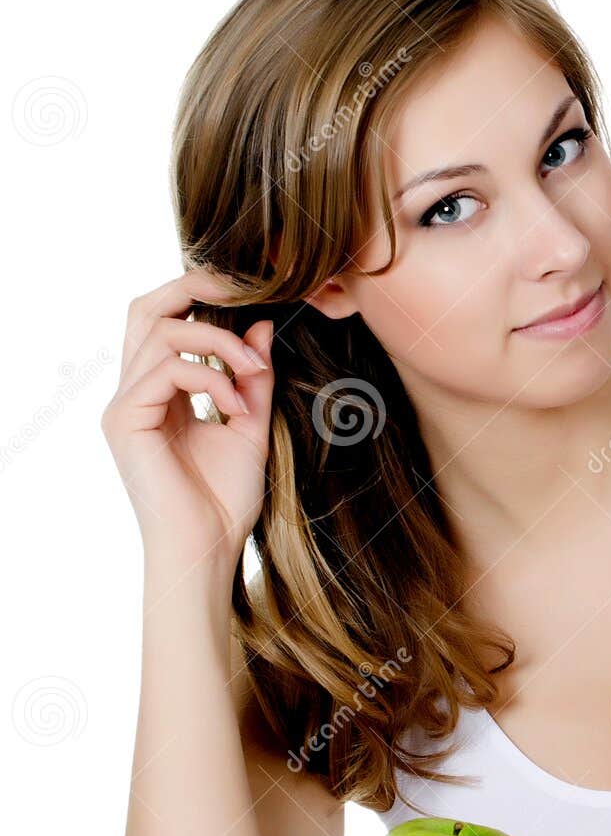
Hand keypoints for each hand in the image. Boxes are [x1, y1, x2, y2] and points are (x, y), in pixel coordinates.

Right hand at [102, 267, 276, 575]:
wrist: (207, 550)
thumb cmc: (225, 501)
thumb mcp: (250, 428)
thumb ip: (252, 379)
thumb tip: (261, 325)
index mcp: (158, 392)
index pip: (165, 320)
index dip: (200, 295)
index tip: (251, 295)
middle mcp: (134, 392)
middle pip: (144, 308)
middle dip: (192, 286)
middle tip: (242, 288)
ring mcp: (124, 405)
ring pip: (161, 332)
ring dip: (219, 343)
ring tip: (254, 372)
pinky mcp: (125, 421)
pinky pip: (166, 370)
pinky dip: (210, 378)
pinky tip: (237, 407)